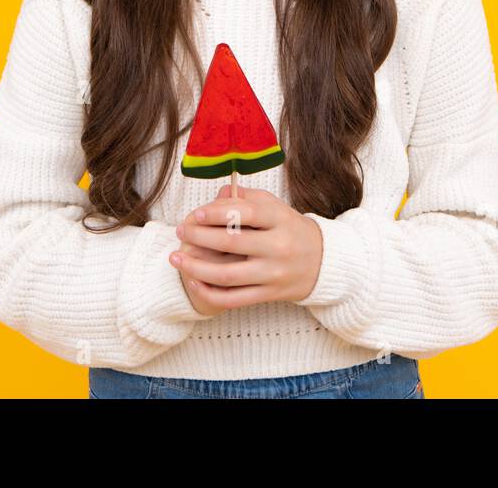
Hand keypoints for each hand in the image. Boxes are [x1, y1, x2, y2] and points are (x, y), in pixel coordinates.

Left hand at [168, 184, 323, 312]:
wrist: (322, 262)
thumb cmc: (289, 228)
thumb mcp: (274, 207)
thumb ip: (245, 199)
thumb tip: (214, 199)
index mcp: (280, 219)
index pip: (246, 213)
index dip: (217, 213)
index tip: (196, 213)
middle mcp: (278, 247)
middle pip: (231, 243)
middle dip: (199, 237)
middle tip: (180, 231)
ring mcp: (273, 274)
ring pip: (228, 275)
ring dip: (195, 267)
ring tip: (175, 258)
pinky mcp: (269, 295)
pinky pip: (234, 298)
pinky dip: (209, 291)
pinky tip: (194, 280)